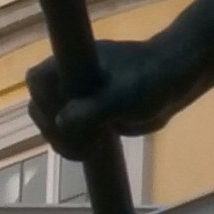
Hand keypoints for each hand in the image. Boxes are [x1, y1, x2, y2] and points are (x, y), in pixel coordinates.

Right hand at [28, 33, 179, 153]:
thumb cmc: (150, 78)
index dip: (44, 102)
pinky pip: (70, 136)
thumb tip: (62, 124)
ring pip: (53, 126)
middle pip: (40, 109)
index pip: (36, 81)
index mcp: (70, 63)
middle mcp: (68, 80)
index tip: (64, 118)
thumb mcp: (120, 96)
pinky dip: (75, 146)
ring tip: (91, 148)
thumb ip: (90, 110)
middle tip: (80, 142)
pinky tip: (94, 151)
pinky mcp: (88, 118)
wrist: (177, 81)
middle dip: (54, 130)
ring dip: (65, 142)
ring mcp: (77, 100)